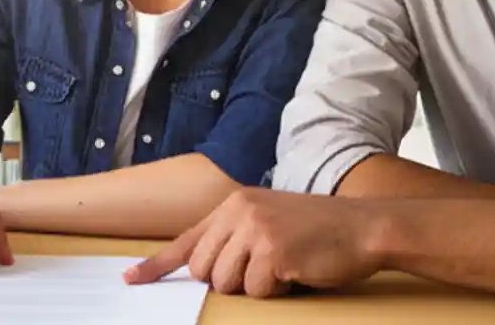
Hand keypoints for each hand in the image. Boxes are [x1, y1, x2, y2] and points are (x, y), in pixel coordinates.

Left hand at [124, 188, 387, 296]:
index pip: (186, 240)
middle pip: (203, 270)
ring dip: (254, 287)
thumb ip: (234, 238)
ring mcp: (256, 231)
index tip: (131, 279)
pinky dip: (276, 291)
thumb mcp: (268, 221)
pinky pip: (257, 291)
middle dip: (228, 280)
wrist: (363, 227)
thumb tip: (203, 270)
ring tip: (282, 266)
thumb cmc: (317, 231)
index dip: (157, 264)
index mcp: (234, 203)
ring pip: (226, 284)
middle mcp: (239, 212)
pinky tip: (296, 271)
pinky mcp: (273, 252)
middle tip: (262, 269)